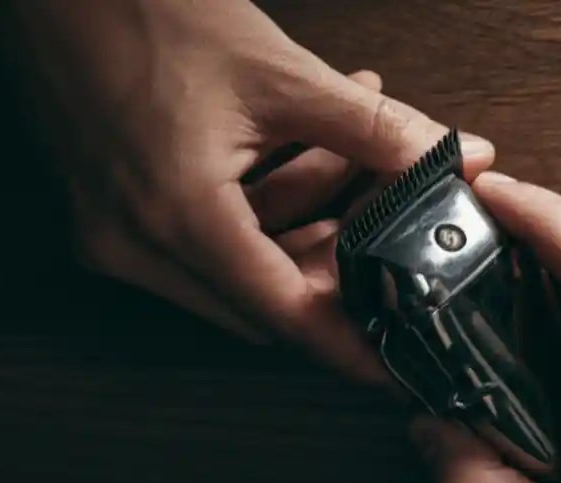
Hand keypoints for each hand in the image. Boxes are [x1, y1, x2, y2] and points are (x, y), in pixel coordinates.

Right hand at [0, 0, 493, 382]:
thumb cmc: (143, 11)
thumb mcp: (280, 74)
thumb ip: (375, 127)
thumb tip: (449, 158)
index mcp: (177, 218)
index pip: (285, 314)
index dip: (350, 346)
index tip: (397, 368)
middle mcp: (137, 244)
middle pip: (265, 293)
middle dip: (339, 265)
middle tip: (395, 228)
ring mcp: (116, 234)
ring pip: (239, 265)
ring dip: (306, 223)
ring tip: (357, 159)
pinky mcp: (111, 214)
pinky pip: (203, 239)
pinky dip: (260, 207)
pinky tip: (309, 148)